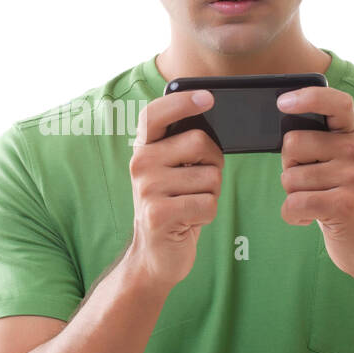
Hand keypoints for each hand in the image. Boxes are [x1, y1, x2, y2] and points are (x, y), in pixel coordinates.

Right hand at [124, 90, 224, 288]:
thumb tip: (211, 114)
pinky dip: (208, 215)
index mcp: (143, 149)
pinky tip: (189, 221)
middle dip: (213, 163)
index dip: (182, 101)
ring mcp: (146, 189)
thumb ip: (182, 144)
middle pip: (200, 142)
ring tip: (190, 205)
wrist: (154, 255)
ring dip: (211, 194)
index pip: (155, 113)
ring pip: (210, 177)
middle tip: (198, 182)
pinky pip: (208, 204)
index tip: (208, 96)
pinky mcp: (158, 215)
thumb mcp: (172, 171)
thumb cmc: (173, 205)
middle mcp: (139, 164)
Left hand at [276, 85, 353, 280]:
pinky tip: (310, 219)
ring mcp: (353, 177)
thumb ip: (313, 142)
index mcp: (350, 136)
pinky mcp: (344, 204)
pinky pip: (293, 204)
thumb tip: (280, 119)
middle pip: (291, 144)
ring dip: (293, 196)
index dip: (309, 97)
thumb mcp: (332, 163)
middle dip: (289, 167)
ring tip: (316, 202)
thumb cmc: (338, 197)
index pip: (336, 103)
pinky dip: (293, 216)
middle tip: (310, 183)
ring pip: (289, 178)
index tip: (282, 102)